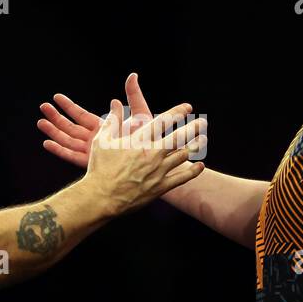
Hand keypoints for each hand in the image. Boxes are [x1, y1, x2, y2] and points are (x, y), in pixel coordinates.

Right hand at [38, 72, 155, 168]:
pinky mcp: (93, 163)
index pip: (81, 115)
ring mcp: (93, 152)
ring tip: (40, 123)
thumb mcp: (141, 114)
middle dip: (56, 117)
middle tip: (42, 107)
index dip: (69, 106)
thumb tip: (132, 76)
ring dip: (54, 131)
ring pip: (68, 140)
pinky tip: (47, 143)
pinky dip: (59, 150)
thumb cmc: (150, 140)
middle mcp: (96, 139)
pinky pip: (72, 156)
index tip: (56, 97)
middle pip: (71, 127)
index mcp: (104, 127)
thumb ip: (134, 96)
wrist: (155, 161)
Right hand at [84, 97, 206, 215]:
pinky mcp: (161, 187)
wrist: (102, 197)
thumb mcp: (102, 141)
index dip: (178, 112)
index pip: (164, 121)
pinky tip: (200, 166)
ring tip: (202, 140)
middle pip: (180, 137)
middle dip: (193, 128)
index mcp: (140, 140)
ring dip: (195, 146)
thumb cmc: (100, 168)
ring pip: (184, 155)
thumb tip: (114, 104)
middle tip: (202, 122)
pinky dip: (193, 171)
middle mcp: (153, 153)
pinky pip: (183, 178)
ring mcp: (159, 171)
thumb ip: (111, 121)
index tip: (187, 108)